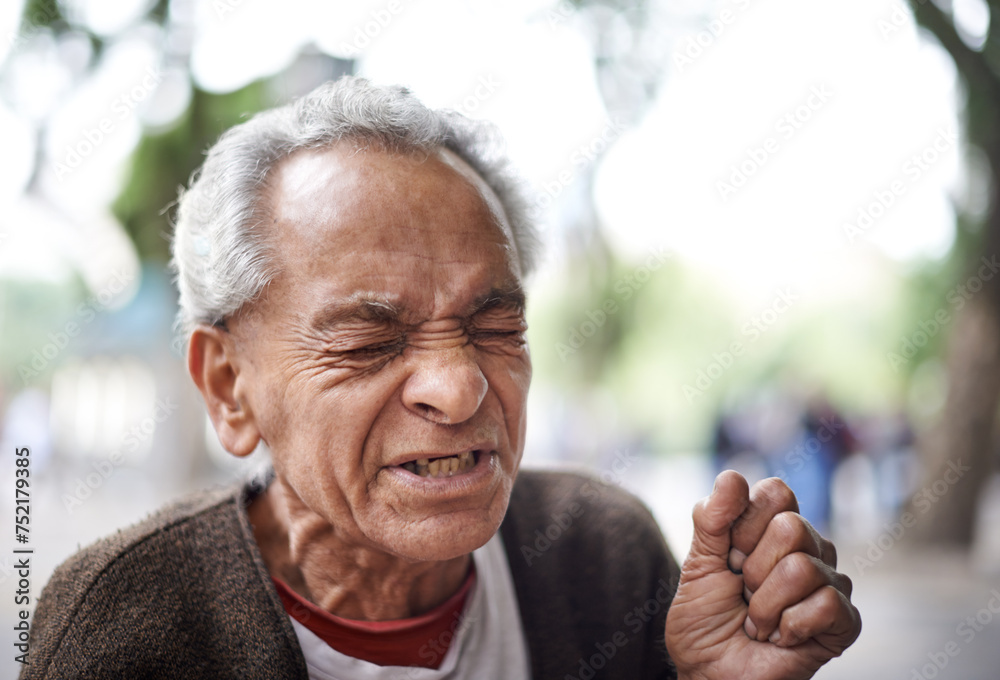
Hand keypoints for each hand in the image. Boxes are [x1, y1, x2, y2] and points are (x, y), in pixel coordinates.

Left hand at [665, 471, 860, 679]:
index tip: (728, 558)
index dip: (744, 525)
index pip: (777, 493)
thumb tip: (732, 477)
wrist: (711, 674)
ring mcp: (829, 582)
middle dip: (753, 570)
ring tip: (757, 621)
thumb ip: (712, 520)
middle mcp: (808, 548)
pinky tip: (782, 637)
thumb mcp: (697, 565)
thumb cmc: (705, 622)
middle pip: (791, 528)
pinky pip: (826, 604)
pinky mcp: (844, 621)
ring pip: (803, 568)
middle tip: (744, 594)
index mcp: (773, 527)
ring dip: (765, 606)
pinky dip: (790, 627)